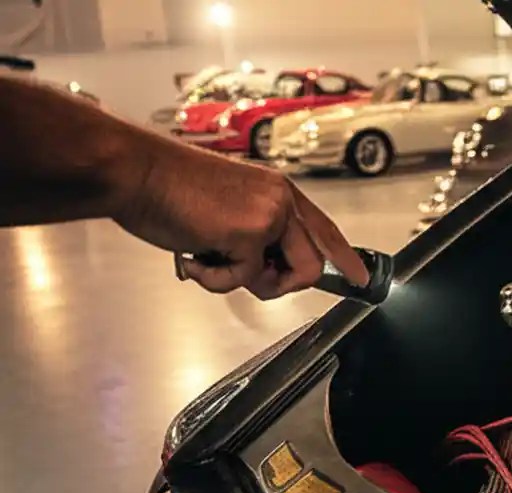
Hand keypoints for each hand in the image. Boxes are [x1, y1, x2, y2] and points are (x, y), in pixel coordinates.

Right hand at [113, 142, 369, 298]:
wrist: (136, 172)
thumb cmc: (166, 189)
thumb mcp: (225, 206)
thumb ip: (253, 230)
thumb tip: (263, 266)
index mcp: (276, 190)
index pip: (324, 228)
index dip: (344, 257)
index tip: (360, 279)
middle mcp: (280, 200)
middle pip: (314, 264)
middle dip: (282, 284)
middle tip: (247, 278)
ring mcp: (269, 215)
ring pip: (285, 277)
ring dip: (245, 282)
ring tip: (211, 259)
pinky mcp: (250, 233)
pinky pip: (245, 280)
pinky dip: (215, 279)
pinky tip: (193, 256)